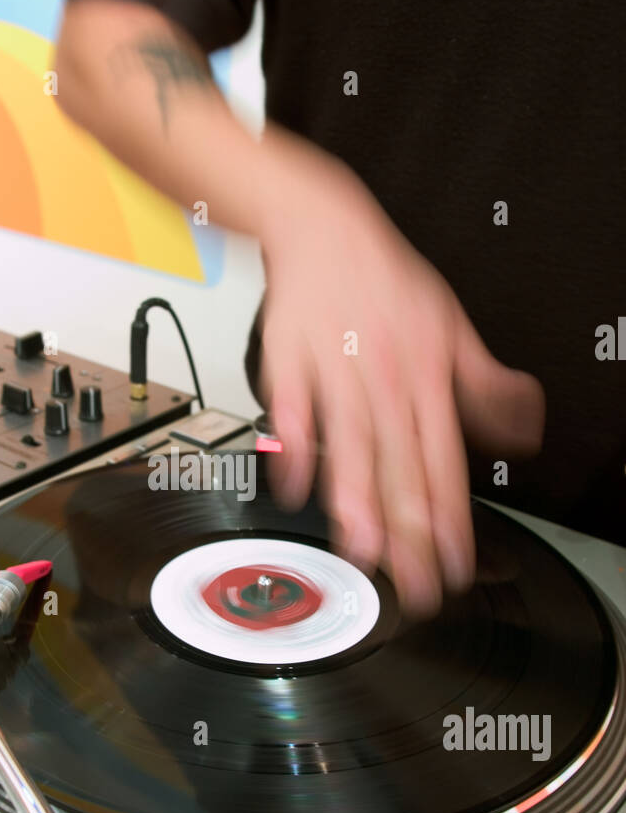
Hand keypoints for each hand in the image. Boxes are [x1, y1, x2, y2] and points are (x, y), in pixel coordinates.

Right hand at [257, 150, 544, 615]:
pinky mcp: (289, 358)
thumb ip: (487, 386)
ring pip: (350, 441)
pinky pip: (291, 406)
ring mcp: (336, 368)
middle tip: (411, 584)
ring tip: (363, 548)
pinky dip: (291, 445)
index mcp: (427, 375)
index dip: (449, 517)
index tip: (453, 564)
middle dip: (408, 531)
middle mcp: (385, 377)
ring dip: (356, 497)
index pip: (444, 461)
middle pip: (399, 464)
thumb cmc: (385, 281)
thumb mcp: (453, 327)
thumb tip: (524, 432)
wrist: (324, 228)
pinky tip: (294, 487)